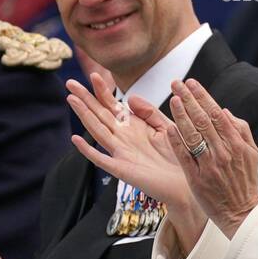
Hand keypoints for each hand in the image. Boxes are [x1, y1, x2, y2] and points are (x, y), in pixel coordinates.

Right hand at [66, 74, 191, 212]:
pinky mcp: (122, 170)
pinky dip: (88, 150)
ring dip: (84, 116)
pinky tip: (76, 139)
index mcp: (133, 127)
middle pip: (100, 115)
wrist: (187, 183)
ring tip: (71, 99)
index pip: (113, 106)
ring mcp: (120, 154)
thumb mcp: (165, 127)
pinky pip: (101, 159)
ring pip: (97, 131)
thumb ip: (149, 112)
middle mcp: (123, 139)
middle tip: (70, 82)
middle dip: (85, 99)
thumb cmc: (178, 156)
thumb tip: (129, 97)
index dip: (103, 91)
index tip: (95, 75)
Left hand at [166, 79, 257, 237]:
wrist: (241, 213)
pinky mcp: (197, 179)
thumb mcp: (252, 153)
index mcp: (237, 144)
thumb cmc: (245, 181)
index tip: (192, 83)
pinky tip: (169, 128)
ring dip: (181, 115)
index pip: (216, 113)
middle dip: (188, 99)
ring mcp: (209, 166)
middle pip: (203, 120)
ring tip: (173, 99)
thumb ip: (241, 130)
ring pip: (193, 135)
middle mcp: (223, 152)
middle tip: (177, 83)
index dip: (203, 96)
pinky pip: (185, 157)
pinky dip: (177, 142)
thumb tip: (225, 111)